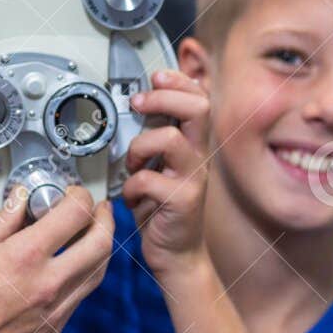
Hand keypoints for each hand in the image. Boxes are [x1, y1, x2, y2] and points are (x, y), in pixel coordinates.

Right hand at [0, 186, 113, 332]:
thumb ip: (0, 222)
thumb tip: (20, 199)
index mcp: (23, 258)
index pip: (74, 215)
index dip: (80, 196)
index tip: (74, 193)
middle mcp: (46, 286)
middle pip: (100, 244)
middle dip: (104, 219)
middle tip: (98, 209)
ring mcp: (53, 315)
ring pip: (96, 275)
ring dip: (98, 250)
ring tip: (89, 237)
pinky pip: (76, 301)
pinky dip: (77, 279)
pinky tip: (63, 272)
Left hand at [122, 69, 210, 282]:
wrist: (176, 254)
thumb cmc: (163, 209)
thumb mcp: (161, 166)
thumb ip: (155, 138)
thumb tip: (137, 106)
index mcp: (193, 145)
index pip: (200, 98)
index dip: (178, 81)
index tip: (155, 78)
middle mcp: (198, 158)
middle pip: (197, 109)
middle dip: (162, 98)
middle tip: (139, 104)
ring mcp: (192, 179)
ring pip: (169, 139)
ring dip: (140, 146)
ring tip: (133, 164)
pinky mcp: (181, 202)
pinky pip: (150, 179)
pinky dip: (133, 186)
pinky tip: (133, 196)